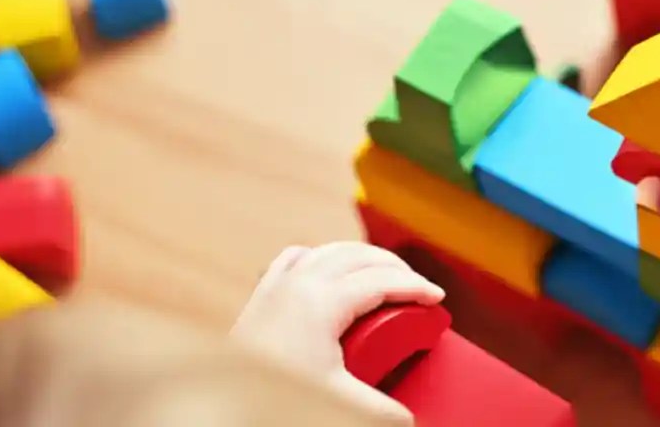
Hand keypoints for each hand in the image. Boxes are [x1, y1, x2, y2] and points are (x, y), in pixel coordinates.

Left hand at [230, 242, 444, 420]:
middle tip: (418, 289)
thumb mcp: (335, 402)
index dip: (416, 286)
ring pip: (330, 251)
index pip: (383, 280)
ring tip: (384, 276)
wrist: (221, 405)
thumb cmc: (276, 399)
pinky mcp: (261, 294)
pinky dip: (321, 256)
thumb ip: (378, 410)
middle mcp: (301, 282)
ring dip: (363, 257)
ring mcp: (277, 284)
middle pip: (361, 256)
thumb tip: (409, 421)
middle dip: (396, 267)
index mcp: (323, 301)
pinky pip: (296, 257)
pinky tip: (328, 268)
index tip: (438, 299)